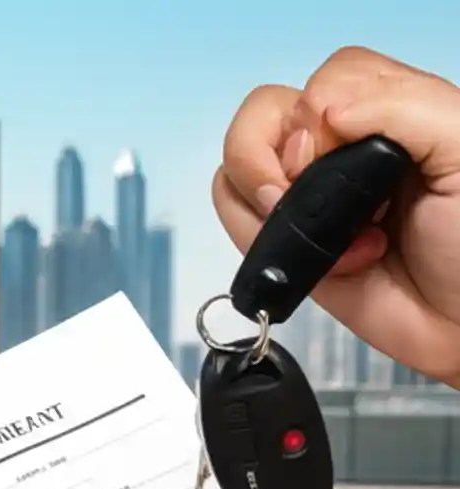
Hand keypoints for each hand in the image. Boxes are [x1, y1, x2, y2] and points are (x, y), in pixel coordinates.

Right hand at [212, 46, 459, 387]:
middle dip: (273, 158)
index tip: (346, 158)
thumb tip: (318, 115)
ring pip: (235, 166)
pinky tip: (327, 261)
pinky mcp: (287, 244)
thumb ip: (400, 105)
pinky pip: (235, 220)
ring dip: (269, 204)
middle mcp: (342, 147)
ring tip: (332, 237)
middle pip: (265, 114)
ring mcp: (309, 197)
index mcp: (388, 110)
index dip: (319, 118)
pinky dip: (261, 238)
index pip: (323, 81)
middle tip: (313, 196)